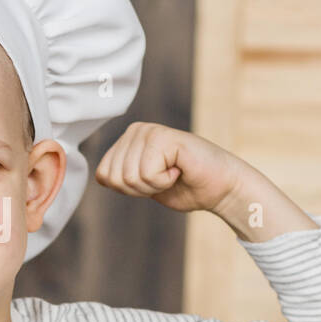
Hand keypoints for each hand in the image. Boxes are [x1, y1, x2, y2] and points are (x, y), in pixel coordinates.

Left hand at [95, 122, 239, 213]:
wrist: (220, 188)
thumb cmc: (185, 187)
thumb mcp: (143, 185)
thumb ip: (122, 177)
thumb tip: (100, 177)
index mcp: (127, 140)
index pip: (103, 176)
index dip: (128, 190)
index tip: (153, 182)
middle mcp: (135, 130)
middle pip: (115, 178)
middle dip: (141, 189)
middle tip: (166, 179)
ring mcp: (148, 131)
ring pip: (130, 177)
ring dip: (154, 185)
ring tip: (173, 173)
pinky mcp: (163, 137)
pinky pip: (146, 174)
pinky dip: (164, 181)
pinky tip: (179, 169)